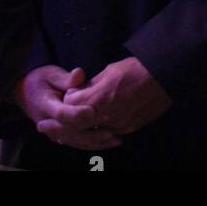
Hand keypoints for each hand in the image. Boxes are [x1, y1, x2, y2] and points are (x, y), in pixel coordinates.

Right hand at [13, 65, 121, 150]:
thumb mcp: (50, 73)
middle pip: (72, 133)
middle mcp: (50, 124)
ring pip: (77, 142)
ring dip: (96, 142)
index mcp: (45, 105)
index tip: (93, 111)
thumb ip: (66, 78)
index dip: (77, 114)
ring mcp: (55, 133)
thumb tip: (80, 75)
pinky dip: (94, 144)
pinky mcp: (62, 137)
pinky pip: (78, 144)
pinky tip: (109, 142)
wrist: (25, 94)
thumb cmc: (40, 81)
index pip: (61, 114)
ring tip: (116, 139)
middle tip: (112, 131)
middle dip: (92, 134)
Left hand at [42, 56, 171, 149]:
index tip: (62, 97)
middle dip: (59, 129)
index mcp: (98, 99)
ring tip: (62, 134)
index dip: (65, 102)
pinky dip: (96, 133)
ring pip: (91, 136)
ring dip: (77, 134)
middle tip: (44, 128)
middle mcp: (107, 116)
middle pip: (76, 128)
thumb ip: (90, 86)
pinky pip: (107, 134)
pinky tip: (90, 129)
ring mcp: (119, 125)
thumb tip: (78, 92)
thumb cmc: (134, 69)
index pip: (70, 107)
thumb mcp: (107, 72)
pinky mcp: (130, 128)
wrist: (163, 76)